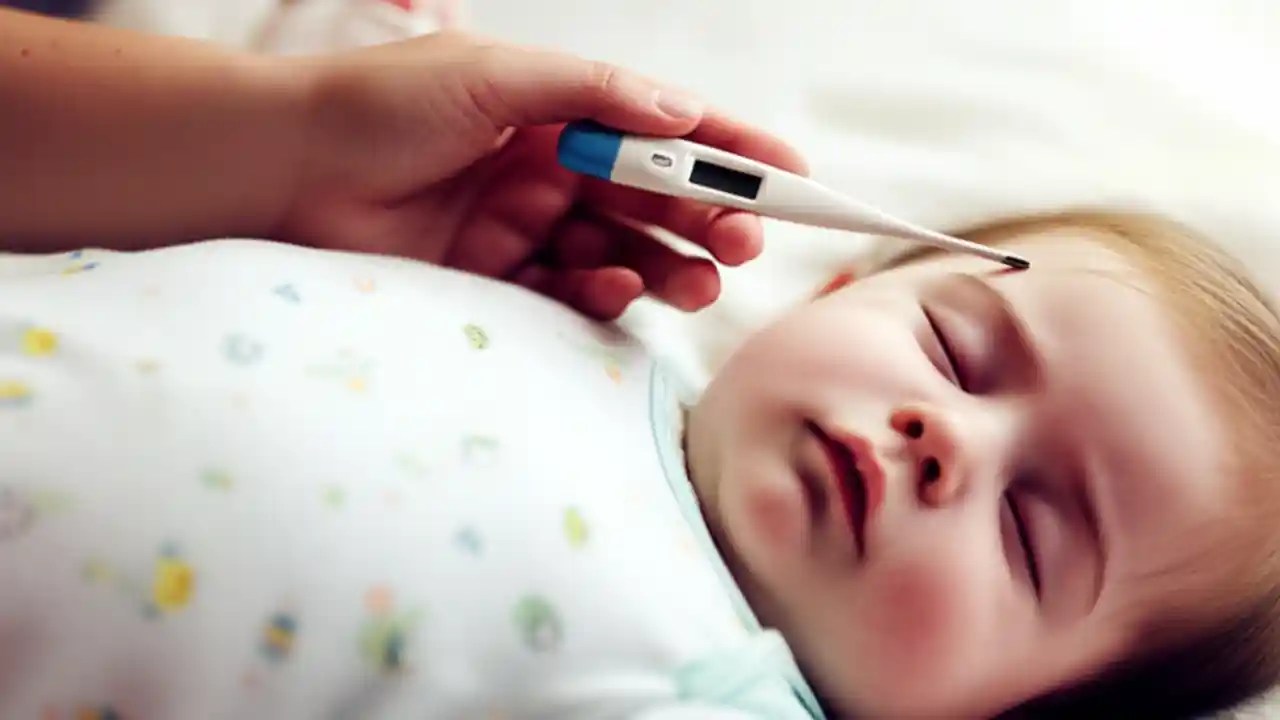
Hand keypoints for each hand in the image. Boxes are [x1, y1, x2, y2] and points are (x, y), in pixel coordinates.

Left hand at [277, 31, 806, 319]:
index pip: (665, 130)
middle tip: (745, 243)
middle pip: (655, 197)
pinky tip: (618, 286)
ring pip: (624, 248)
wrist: (281, 171)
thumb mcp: (494, 79)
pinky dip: (603, 291)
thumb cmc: (379, 106)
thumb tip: (681, 118)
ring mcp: (526, 225)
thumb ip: (593, 94)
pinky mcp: (496, 278)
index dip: (731, 152)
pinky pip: (570, 290)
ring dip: (671, 263)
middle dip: (710, 218)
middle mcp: (550, 167)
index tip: (793, 178)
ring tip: (701, 280)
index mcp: (558, 109)